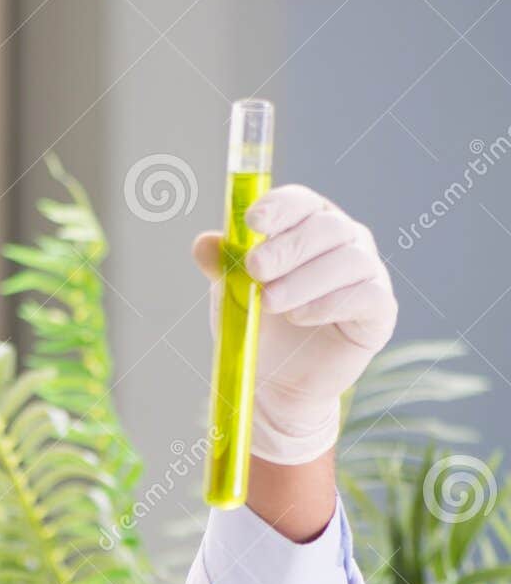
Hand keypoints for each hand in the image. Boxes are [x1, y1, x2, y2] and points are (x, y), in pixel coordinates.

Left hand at [192, 184, 397, 463]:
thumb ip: (222, 267)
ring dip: (304, 279)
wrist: (276, 381)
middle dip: (287, 246)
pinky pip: (365, 295)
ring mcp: (367, 273)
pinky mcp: (379, 310)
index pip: (302, 202)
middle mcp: (345, 241)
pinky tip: (300, 317)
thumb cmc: (257, 325)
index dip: (280, 206)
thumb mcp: (231, 294)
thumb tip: (204, 243)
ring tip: (270, 302)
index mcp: (308, 226)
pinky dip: (329, 303)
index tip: (253, 220)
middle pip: (326, 227)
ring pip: (348, 259)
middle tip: (255, 269)